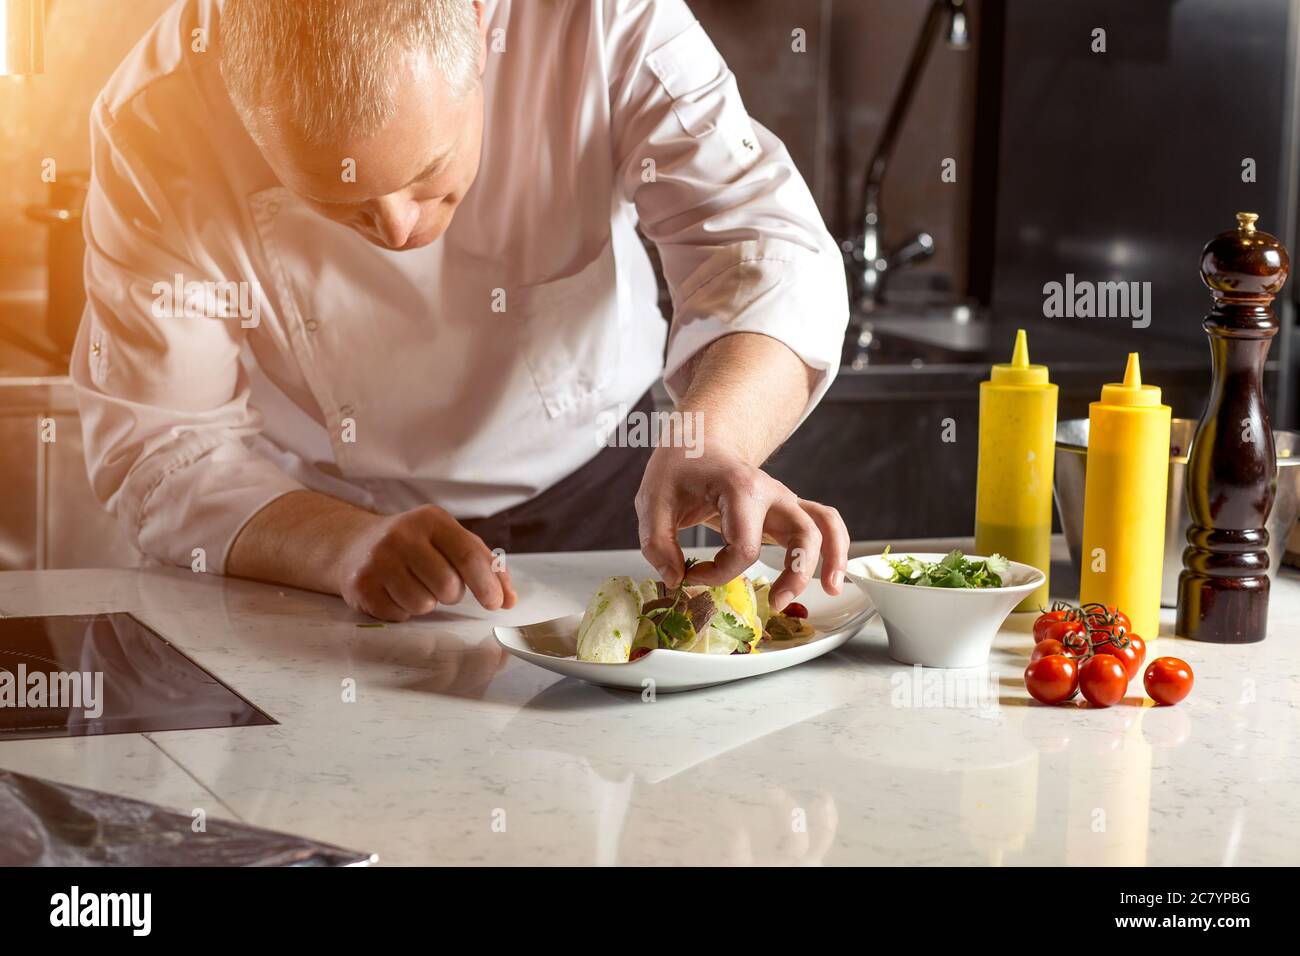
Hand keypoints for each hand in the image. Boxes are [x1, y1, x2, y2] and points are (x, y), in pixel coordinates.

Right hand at [335, 505, 516, 621]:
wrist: (355, 545)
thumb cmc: (416, 545)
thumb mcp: (449, 540)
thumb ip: (485, 565)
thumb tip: (510, 599)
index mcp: (431, 520)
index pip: (468, 556)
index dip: (488, 584)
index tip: (497, 603)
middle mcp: (402, 536)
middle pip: (448, 585)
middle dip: (453, 594)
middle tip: (444, 586)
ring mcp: (378, 560)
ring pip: (423, 604)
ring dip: (428, 603)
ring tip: (416, 586)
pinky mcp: (361, 586)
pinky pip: (399, 615)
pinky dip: (404, 611)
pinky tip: (395, 593)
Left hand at [635, 447, 848, 609]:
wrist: (697, 443)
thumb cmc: (677, 469)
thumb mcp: (651, 501)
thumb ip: (656, 543)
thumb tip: (676, 579)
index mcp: (739, 488)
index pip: (742, 548)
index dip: (716, 573)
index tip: (689, 575)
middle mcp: (771, 492)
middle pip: (802, 533)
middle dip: (795, 572)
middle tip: (775, 603)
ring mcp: (783, 500)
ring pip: (824, 526)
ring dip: (832, 559)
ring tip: (830, 591)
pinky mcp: (787, 509)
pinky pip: (824, 523)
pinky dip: (836, 548)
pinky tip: (833, 580)